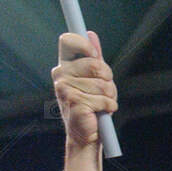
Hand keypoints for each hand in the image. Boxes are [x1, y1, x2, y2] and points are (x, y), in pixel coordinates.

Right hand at [52, 33, 115, 150]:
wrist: (85, 135)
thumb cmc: (92, 105)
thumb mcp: (96, 79)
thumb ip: (94, 57)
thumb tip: (91, 34)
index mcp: (65, 65)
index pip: (69, 41)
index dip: (86, 45)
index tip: (96, 56)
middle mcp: (61, 74)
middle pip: (96, 65)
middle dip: (108, 79)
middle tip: (105, 91)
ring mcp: (65, 88)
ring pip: (103, 85)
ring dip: (110, 96)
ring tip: (102, 104)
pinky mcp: (74, 102)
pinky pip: (104, 100)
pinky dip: (109, 107)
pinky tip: (101, 112)